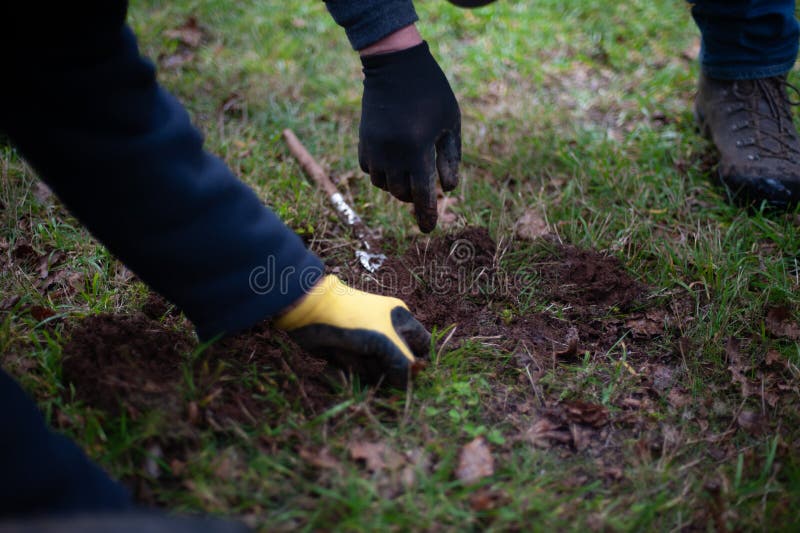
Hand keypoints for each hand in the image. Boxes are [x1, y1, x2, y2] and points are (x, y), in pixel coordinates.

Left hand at [275, 275, 429, 387]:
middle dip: (387, 367)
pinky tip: (341, 355)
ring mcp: (368, 344)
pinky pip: (360, 372)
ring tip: (353, 351)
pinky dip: (352, 368)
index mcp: (401, 320)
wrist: (312, 313)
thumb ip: (402, 363)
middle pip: (400, 363)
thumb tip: (409, 386)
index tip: (408, 371)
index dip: (418, 361)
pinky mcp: (351, 354)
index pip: (422, 345)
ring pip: (379, 370)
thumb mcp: (384, 339)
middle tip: (373, 356)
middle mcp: (387, 331)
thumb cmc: (353, 319)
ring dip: (367, 367)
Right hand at [359, 39, 460, 232]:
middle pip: (401, 193)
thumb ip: (450, 157)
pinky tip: (394, 161)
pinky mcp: (363, 141)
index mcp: (416, 149)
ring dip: (399, 184)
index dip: (427, 215)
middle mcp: (391, 153)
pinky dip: (383, 173)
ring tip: (411, 170)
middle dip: (414, 196)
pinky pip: (371, 171)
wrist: (394, 65)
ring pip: (385, 185)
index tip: (429, 230)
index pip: (421, 194)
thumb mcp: (450, 122)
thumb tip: (448, 190)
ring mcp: (374, 148)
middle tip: (425, 187)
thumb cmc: (430, 91)